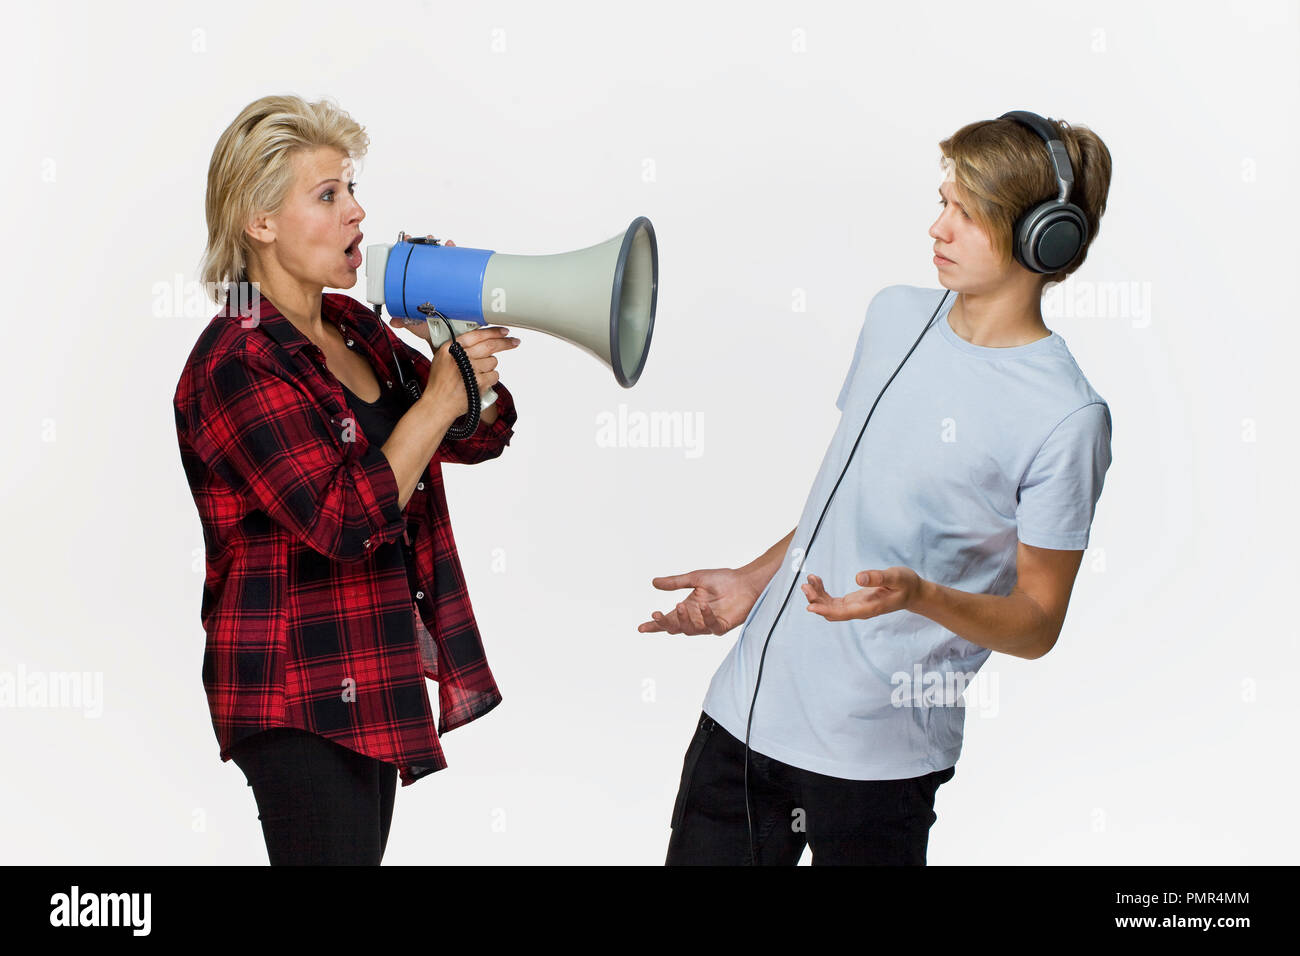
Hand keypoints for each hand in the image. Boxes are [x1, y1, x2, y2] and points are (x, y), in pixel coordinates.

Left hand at [388, 238, 455, 343]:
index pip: (413, 263)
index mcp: (419, 287)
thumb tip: (393, 320)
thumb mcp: (414, 325)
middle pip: (430, 258)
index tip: (408, 240)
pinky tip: (460, 251)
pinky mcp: (461, 292)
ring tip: (448, 243)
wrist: (448, 340)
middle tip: (428, 239)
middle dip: (429, 245)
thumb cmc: (429, 329)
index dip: (409, 250)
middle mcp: (433, 283)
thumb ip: (404, 321)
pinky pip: (463, 274)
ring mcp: (447, 286)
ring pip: (446, 262)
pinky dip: (463, 261)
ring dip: (447, 249)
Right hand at [421, 323, 519, 419]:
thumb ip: (459, 347)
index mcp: (450, 348)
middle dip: (505, 343)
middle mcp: (460, 357)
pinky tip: (479, 383)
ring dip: (490, 367)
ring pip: (493, 362)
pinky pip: (494, 375)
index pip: (476, 334)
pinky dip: (490, 379)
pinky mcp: (478, 383)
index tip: (503, 331)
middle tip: (514, 342)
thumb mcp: (442, 358)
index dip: (493, 332)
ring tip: (477, 374)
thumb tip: (482, 339)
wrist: (438, 404)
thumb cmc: (440, 383)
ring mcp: (471, 370)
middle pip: (490, 345)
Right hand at [638, 568, 760, 634]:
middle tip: (657, 614)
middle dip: (664, 623)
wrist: (745, 581)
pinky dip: (706, 617)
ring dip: (683, 619)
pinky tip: (704, 606)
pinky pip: (711, 626)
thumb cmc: (723, 580)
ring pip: (690, 630)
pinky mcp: (723, 626)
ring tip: (680, 605)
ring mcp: (709, 624)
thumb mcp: (695, 578)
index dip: (655, 625)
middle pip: (675, 628)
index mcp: (688, 608)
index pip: (668, 619)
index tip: (641, 627)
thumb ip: (675, 582)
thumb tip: (654, 582)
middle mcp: (696, 618)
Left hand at [802, 567, 923, 621]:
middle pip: (832, 612)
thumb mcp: (896, 577)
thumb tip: (858, 577)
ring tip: (809, 580)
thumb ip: (878, 578)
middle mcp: (859, 610)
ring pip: (830, 607)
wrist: (912, 593)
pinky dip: (823, 592)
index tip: (811, 606)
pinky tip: (817, 580)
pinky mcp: (853, 602)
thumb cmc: (906, 584)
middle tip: (806, 584)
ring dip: (817, 596)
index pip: (843, 613)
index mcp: (869, 608)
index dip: (825, 610)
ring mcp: (855, 607)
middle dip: (816, 601)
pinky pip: (833, 601)